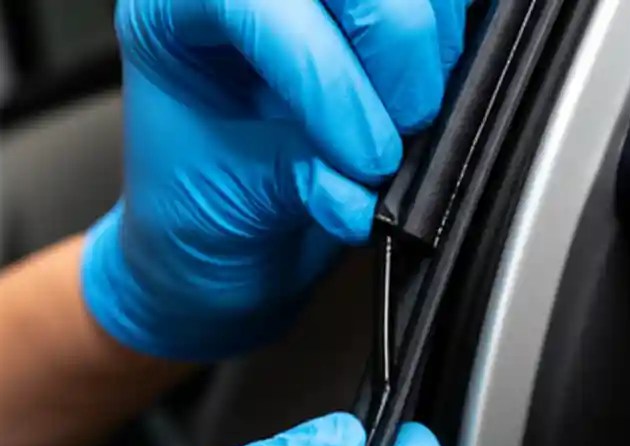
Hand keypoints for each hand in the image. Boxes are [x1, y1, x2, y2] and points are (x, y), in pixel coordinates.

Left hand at [82, 0, 471, 360]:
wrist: (219, 240)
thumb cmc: (200, 211)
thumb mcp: (233, 200)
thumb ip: (299, 179)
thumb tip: (362, 188)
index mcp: (174, 11)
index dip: (323, 73)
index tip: (367, 157)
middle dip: (392, 39)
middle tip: (407, 127)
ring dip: (428, 40)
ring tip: (418, 118)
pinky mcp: (374, 10)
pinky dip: (455, 34)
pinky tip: (438, 86)